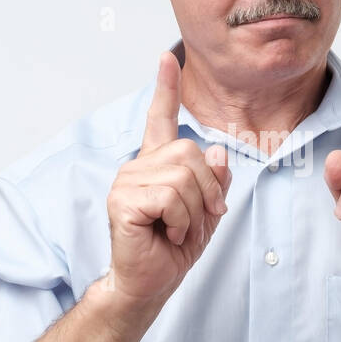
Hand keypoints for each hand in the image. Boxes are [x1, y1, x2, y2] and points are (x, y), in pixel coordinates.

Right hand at [106, 51, 231, 303]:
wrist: (149, 283)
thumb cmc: (173, 249)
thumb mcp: (206, 211)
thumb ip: (213, 181)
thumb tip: (218, 153)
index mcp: (156, 164)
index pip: (160, 118)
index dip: (166, 88)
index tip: (168, 58)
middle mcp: (138, 166)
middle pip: (189, 152)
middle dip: (207, 188)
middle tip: (200, 217)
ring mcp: (127, 181)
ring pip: (183, 176)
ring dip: (194, 211)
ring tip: (178, 229)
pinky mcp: (122, 201)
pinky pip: (170, 197)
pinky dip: (182, 221)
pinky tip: (169, 234)